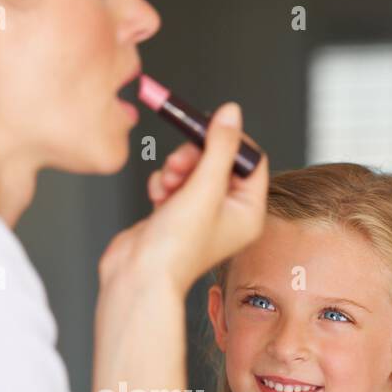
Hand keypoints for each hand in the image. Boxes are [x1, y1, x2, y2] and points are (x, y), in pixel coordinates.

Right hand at [98, 102, 268, 296]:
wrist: (139, 276)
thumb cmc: (176, 248)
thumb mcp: (204, 187)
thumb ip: (220, 146)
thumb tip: (231, 114)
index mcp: (248, 213)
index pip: (252, 162)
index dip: (232, 142)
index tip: (211, 128)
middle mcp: (228, 215)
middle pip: (220, 162)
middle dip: (197, 157)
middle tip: (182, 161)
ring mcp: (201, 215)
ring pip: (194, 169)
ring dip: (178, 169)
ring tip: (168, 184)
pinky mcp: (175, 215)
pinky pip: (174, 183)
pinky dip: (164, 183)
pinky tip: (158, 197)